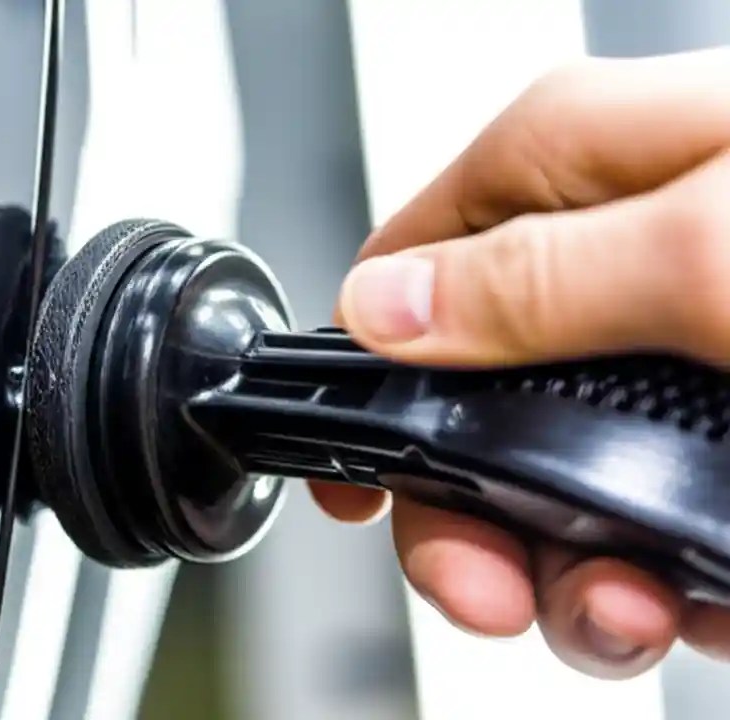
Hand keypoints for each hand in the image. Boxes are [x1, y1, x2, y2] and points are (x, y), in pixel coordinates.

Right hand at [317, 48, 729, 678]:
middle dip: (475, 510)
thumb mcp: (718, 251)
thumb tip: (384, 306)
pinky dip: (669, 583)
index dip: (374, 376)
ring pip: (561, 476)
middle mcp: (628, 252)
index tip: (365, 481)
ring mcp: (685, 348)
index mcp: (589, 167)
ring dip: (574, 570)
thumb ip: (531, 282)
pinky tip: (699, 602)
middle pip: (473, 394)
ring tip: (626, 611)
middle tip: (492, 582)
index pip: (409, 265)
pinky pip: (660, 517)